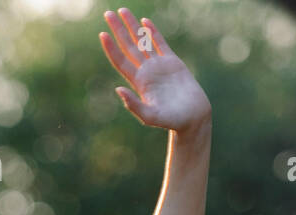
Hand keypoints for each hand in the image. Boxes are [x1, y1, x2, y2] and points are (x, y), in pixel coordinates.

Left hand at [100, 9, 210, 133]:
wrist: (193, 118)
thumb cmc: (171, 121)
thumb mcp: (150, 116)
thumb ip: (134, 105)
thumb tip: (117, 89)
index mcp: (139, 83)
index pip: (121, 61)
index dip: (111, 48)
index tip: (102, 34)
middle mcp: (146, 71)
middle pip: (128, 46)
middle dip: (118, 30)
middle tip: (107, 14)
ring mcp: (158, 65)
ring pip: (142, 41)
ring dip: (132, 26)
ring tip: (122, 11)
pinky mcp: (172, 62)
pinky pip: (160, 43)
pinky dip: (152, 32)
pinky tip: (144, 21)